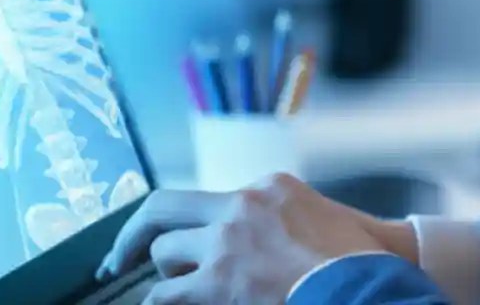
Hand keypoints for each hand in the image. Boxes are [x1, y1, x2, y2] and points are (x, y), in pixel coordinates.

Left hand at [96, 173, 417, 304]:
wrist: (364, 286)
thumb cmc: (362, 262)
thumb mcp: (334, 220)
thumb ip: (297, 219)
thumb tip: (289, 235)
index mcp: (269, 187)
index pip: (212, 200)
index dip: (191, 224)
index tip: (178, 239)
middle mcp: (240, 205)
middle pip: (165, 208)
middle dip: (135, 234)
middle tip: (116, 259)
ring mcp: (225, 243)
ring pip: (164, 252)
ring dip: (166, 276)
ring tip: (178, 292)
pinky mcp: (216, 282)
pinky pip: (165, 294)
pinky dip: (164, 301)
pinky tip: (167, 303)